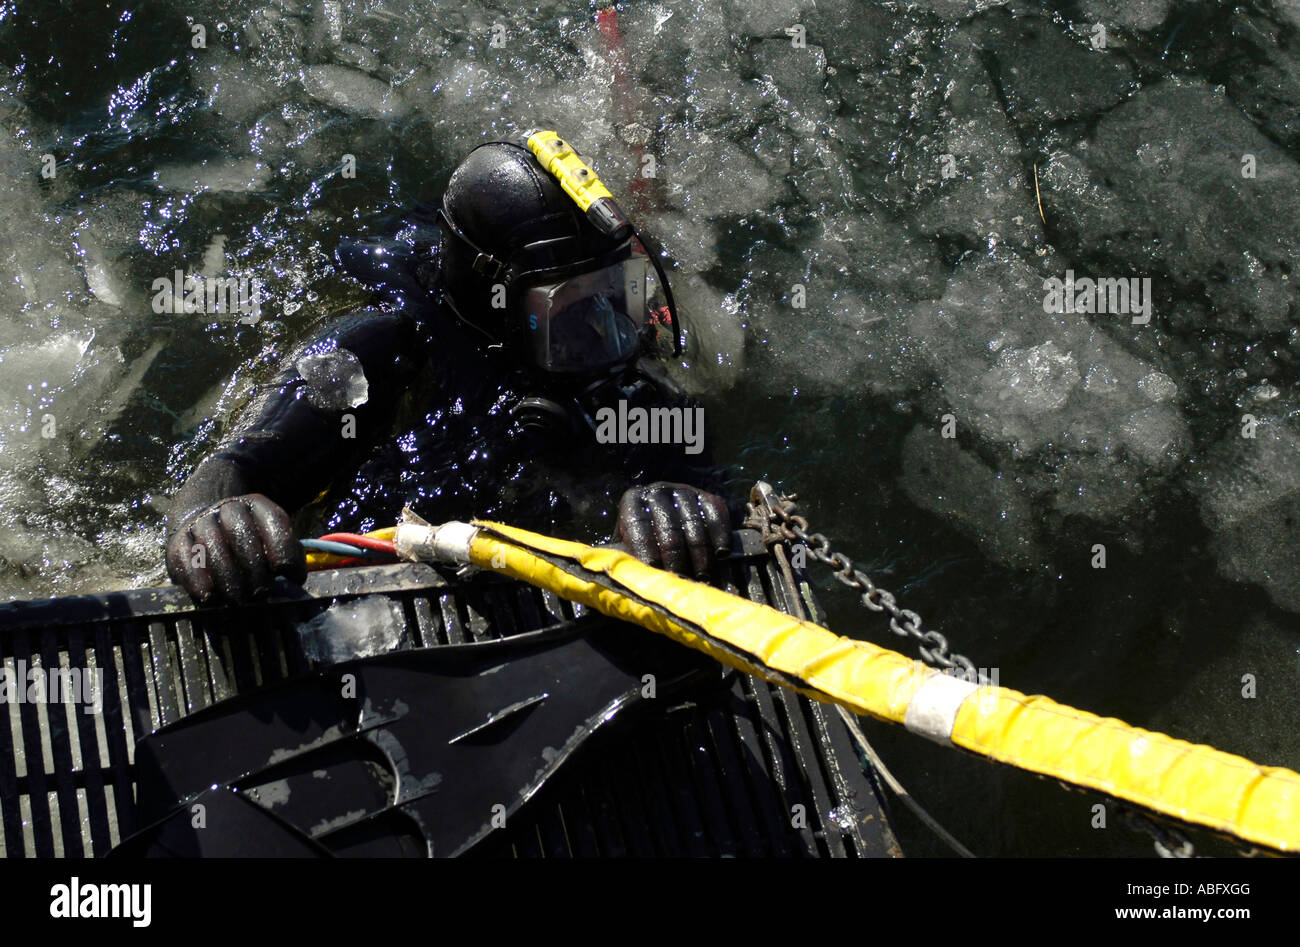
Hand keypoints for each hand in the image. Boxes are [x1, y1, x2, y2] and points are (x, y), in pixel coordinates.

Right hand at [165, 494, 305, 603]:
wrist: (205, 523)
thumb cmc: (250, 542)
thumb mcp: (272, 539)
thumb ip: (288, 555)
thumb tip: (296, 580)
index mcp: (257, 506)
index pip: (273, 519)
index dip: (282, 547)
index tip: (287, 573)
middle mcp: (228, 509)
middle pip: (241, 532)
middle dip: (253, 567)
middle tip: (261, 593)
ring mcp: (201, 522)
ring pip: (212, 546)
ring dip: (228, 577)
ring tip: (239, 600)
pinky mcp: (177, 541)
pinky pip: (186, 559)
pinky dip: (198, 580)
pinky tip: (210, 597)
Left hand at [617, 482, 731, 578]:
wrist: (671, 522)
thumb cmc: (644, 543)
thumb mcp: (628, 546)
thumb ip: (626, 557)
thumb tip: (627, 578)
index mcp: (632, 501)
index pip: (637, 525)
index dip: (645, 550)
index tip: (654, 571)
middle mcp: (657, 491)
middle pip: (669, 529)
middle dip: (676, 559)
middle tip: (682, 581)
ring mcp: (684, 490)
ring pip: (694, 524)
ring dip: (700, 555)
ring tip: (702, 577)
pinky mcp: (707, 495)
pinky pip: (716, 514)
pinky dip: (720, 535)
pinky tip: (721, 555)